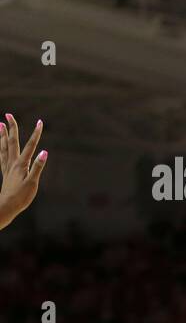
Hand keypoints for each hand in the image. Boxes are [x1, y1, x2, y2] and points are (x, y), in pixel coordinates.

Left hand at [0, 114, 46, 231]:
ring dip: (2, 135)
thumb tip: (44, 152)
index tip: (40, 122)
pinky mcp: (5, 173)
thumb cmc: (21, 197)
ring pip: (4, 147)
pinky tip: (0, 146)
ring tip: (0, 125)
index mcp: (21, 164)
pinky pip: (1, 156)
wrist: (6, 207)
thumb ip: (38, 167)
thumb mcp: (32, 183)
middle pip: (12, 142)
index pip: (30, 146)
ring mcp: (7, 167)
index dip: (35, 133)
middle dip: (12, 128)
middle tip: (9, 115)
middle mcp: (12, 163)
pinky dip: (0, 148)